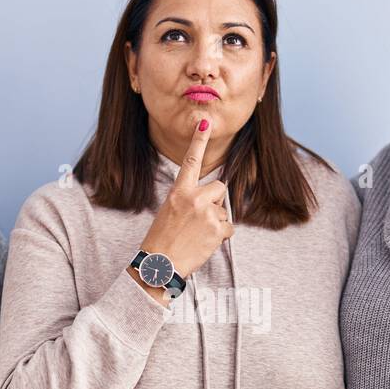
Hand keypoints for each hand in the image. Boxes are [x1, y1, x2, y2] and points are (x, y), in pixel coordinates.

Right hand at [130, 117, 233, 303]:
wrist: (160, 266)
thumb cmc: (162, 241)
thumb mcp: (169, 212)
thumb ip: (187, 201)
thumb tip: (210, 202)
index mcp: (178, 191)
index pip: (190, 161)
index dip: (198, 140)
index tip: (205, 122)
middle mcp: (194, 198)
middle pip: (219, 187)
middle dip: (215, 201)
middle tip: (200, 219)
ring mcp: (207, 213)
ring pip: (224, 211)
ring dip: (216, 223)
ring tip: (197, 236)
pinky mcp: (217, 229)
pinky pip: (229, 228)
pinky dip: (220, 237)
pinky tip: (204, 244)